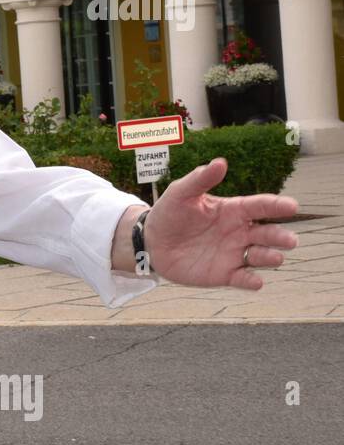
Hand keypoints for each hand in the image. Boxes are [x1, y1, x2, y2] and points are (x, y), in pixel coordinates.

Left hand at [144, 157, 298, 289]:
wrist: (152, 243)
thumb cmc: (170, 213)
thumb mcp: (181, 193)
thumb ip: (200, 179)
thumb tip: (220, 162)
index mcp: (233, 210)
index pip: (259, 206)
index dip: (276, 205)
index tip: (292, 206)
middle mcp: (240, 232)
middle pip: (268, 234)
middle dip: (281, 237)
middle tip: (290, 240)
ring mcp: (234, 253)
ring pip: (261, 256)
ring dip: (270, 258)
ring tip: (275, 258)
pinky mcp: (224, 274)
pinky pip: (242, 278)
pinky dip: (251, 281)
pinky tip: (256, 282)